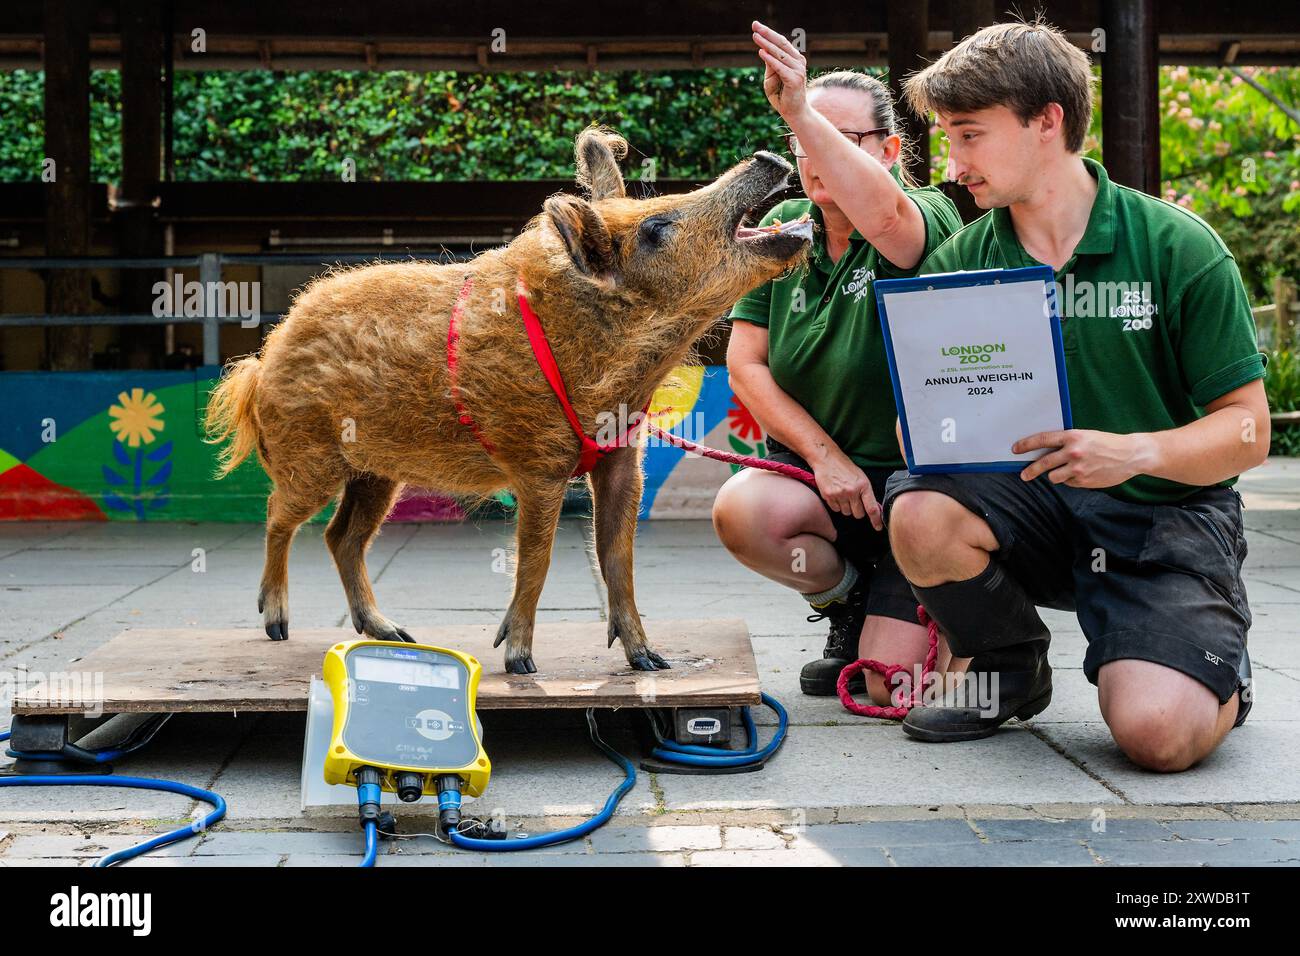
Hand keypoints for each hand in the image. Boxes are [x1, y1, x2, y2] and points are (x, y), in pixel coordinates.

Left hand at [752, 21, 808, 121]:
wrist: (793, 113)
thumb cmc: (782, 95)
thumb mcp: (771, 77)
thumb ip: (769, 65)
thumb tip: (763, 49)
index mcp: (793, 59)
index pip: (780, 42)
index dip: (768, 33)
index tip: (755, 25)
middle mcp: (798, 61)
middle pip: (781, 43)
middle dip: (767, 33)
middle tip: (754, 24)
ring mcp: (797, 70)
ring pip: (779, 53)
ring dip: (766, 44)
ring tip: (755, 36)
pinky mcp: (794, 79)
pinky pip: (779, 67)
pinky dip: (770, 59)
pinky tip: (761, 52)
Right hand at [812, 450, 882, 528]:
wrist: (827, 459)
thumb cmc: (845, 468)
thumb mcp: (861, 477)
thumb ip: (867, 493)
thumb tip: (875, 509)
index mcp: (864, 485)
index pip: (872, 508)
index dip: (876, 520)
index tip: (878, 527)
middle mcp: (852, 491)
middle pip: (858, 514)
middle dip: (857, 510)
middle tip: (853, 500)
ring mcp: (840, 494)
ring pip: (846, 512)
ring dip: (846, 507)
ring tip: (843, 494)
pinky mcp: (829, 496)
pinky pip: (835, 509)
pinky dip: (836, 505)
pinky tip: (835, 493)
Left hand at [1014, 429, 1151, 487]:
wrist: (1131, 455)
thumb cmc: (1107, 443)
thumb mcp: (1086, 436)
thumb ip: (1066, 442)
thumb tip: (1044, 451)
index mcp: (1073, 436)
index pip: (1043, 440)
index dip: (1026, 445)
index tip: (1015, 449)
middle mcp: (1074, 452)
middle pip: (1043, 463)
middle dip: (1030, 470)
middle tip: (1024, 474)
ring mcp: (1079, 469)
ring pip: (1053, 477)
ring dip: (1055, 475)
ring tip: (1067, 470)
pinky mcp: (1084, 481)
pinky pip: (1068, 483)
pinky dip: (1071, 480)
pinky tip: (1084, 473)